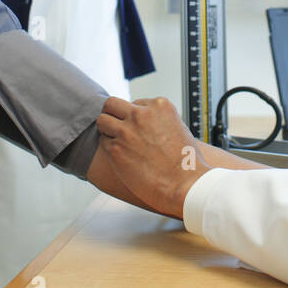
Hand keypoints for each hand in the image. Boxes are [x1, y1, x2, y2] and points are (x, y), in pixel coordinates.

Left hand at [95, 96, 208, 218]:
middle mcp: (140, 115)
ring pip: (102, 120)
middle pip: (112, 104)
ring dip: (107, 131)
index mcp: (158, 106)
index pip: (134, 102)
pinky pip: (103, 142)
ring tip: (117, 142)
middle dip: (113, 115)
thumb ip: (159, 120)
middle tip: (116, 127)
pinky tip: (121, 157)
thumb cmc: (186, 162)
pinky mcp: (115, 150)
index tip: (137, 127)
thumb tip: (147, 122)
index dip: (134, 116)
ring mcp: (126, 131)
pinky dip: (109, 149)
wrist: (184, 184)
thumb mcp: (178, 127)